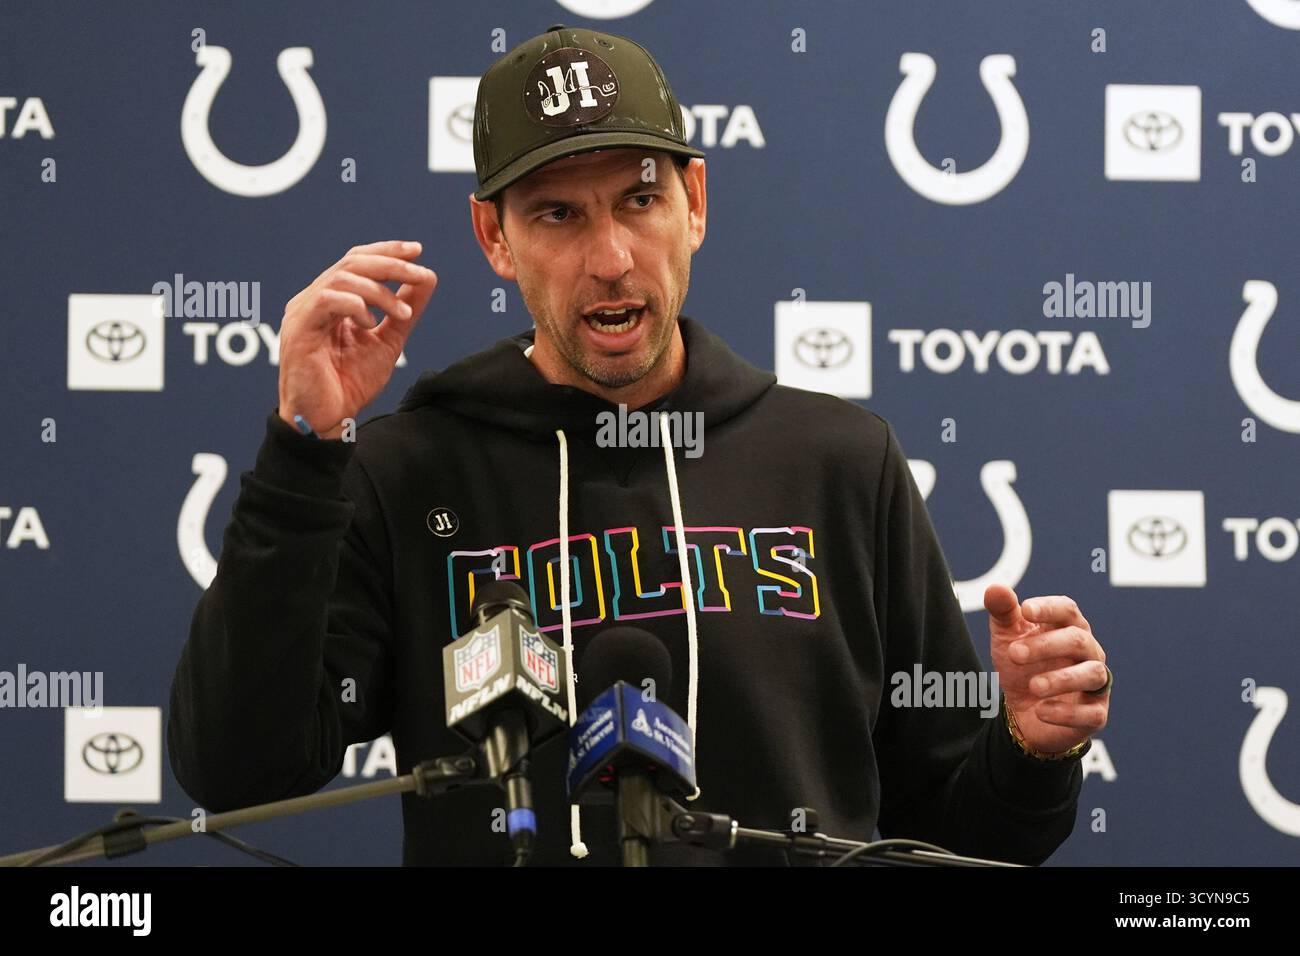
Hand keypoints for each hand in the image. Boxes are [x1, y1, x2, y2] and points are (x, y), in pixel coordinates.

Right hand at [278, 240, 437, 438]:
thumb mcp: (388, 341)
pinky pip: (327, 300)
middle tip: (419, 274)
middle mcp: (313, 300)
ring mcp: (303, 313)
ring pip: (341, 277)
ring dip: (379, 291)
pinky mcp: (299, 329)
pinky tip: (372, 324)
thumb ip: (405, 310)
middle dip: (390, 264)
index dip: (386, 251)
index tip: (418, 250)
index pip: (356, 260)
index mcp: (331, 300)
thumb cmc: (350, 384)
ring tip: (402, 313)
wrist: (328, 420)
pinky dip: (356, 305)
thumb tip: (428, 278)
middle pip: (351, 262)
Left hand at [984, 584, 1109, 754]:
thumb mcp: (1007, 638)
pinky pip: (1091, 713)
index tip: (1025, 609)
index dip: (1049, 608)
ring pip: (1093, 674)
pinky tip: (1041, 711)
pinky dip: (1066, 712)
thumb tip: (996, 588)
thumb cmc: (1022, 666)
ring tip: (1033, 686)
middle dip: (1046, 645)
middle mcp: (1088, 652)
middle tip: (1015, 653)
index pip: (1067, 610)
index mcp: (1068, 628)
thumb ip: (1003, 613)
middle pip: (1078, 640)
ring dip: (1061, 679)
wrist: (1023, 712)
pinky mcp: (1096, 714)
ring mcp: (1095, 683)